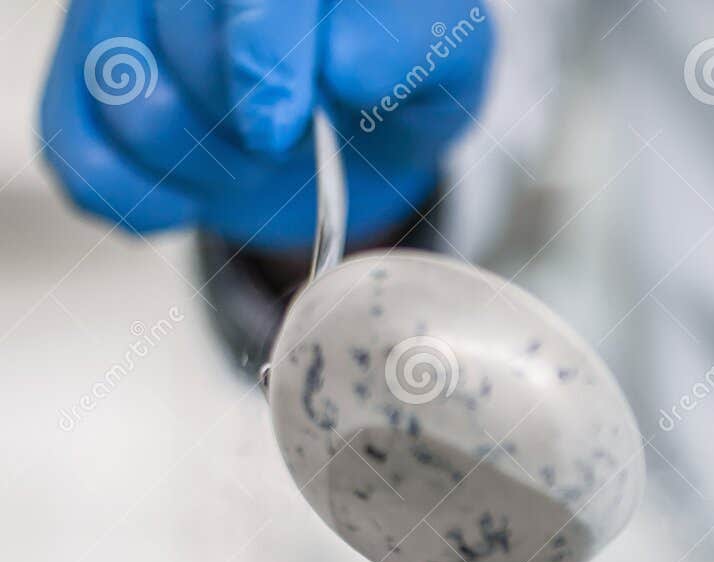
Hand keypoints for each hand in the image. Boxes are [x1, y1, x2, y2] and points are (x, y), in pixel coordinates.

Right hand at [39, 0, 493, 247]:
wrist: (350, 127)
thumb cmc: (395, 83)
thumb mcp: (443, 60)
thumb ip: (409, 42)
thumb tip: (343, 56)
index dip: (258, 52)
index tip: (280, 124)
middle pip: (176, 44)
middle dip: (241, 125)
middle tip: (287, 139)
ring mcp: (117, 13)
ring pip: (126, 102)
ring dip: (202, 164)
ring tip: (252, 155)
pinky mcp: (81, 84)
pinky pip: (82, 162)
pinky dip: (150, 201)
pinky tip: (197, 185)